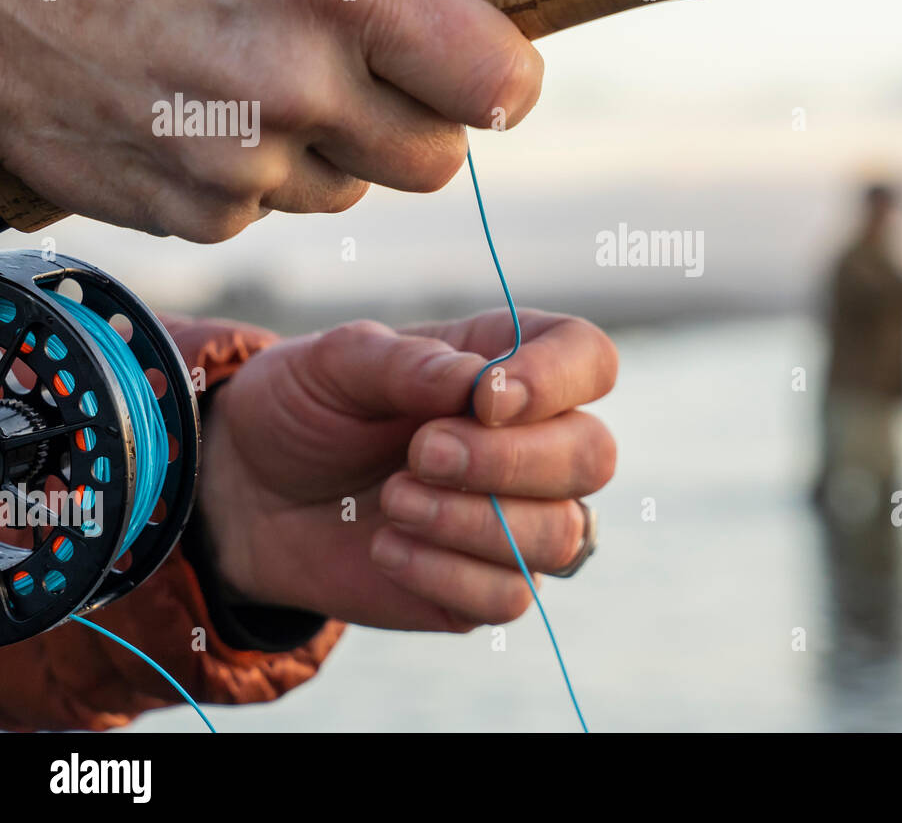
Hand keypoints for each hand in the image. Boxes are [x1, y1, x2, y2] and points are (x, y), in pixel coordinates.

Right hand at [0, 0, 542, 240]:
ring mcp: (242, 163)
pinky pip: (284, 210)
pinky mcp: (201, 215)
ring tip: (263, 72)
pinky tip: (210, 110)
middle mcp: (292, 84)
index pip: (495, 79)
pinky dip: (270, 173)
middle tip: (369, 60)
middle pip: (442, 157)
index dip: (507, 72)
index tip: (488, 55)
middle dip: (426, 116)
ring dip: (343, 143)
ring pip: (363, 187)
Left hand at [197, 311, 616, 630]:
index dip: (557, 380)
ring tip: (392, 501)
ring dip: (473, 521)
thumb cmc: (306, 407)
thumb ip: (407, 361)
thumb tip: (476, 382)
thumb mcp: (336, 362)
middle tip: (420, 453)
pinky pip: (511, 597)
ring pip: (563, 534)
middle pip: (593, 455)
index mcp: (513, 365)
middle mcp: (536, 440)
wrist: (251, 492)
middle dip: (508, 460)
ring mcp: (521, 518)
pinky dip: (446, 575)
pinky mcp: (488, 585)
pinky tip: (386, 548)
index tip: (484, 399)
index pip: (589, 360)